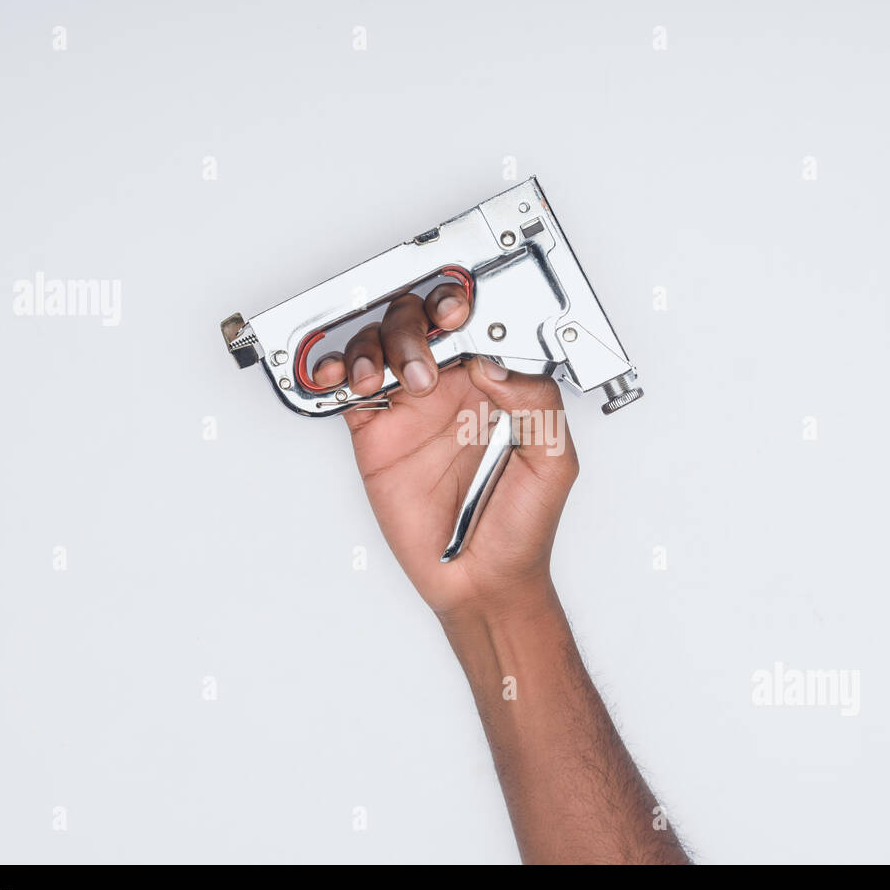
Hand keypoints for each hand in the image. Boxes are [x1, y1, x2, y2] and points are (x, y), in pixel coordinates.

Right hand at [310, 284, 578, 623]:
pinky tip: (344, 377)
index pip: (471, 326)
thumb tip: (497, 364)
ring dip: (377, 346)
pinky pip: (347, 391)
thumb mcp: (554, 462)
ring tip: (392, 379)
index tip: (457, 314)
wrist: (482, 582)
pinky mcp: (376, 436)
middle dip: (415, 321)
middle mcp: (450, 391)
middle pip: (418, 323)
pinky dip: (335, 371)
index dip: (459, 307)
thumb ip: (537, 405)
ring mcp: (409, 410)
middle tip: (425, 357)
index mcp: (495, 387)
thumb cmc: (522, 528)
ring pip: (379, 346)